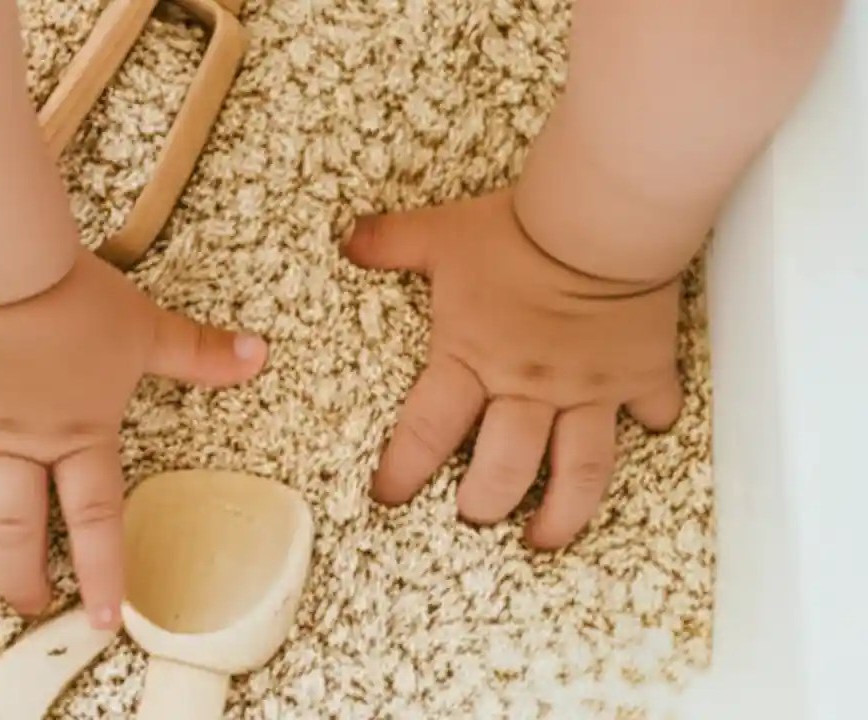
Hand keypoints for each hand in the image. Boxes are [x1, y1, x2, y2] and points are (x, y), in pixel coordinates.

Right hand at [0, 249, 268, 627]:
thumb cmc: (69, 298)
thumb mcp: (145, 327)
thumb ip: (197, 352)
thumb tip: (259, 355)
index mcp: (74, 434)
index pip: (92, 521)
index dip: (101, 574)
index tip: (105, 621)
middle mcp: (13, 445)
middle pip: (12, 531)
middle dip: (18, 578)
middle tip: (27, 602)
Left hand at [342, 189, 683, 549]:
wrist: (601, 222)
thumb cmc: (518, 231)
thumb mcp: (442, 234)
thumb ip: (391, 242)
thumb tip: (348, 241)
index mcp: (473, 361)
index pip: (426, 432)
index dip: (404, 471)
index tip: (388, 497)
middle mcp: (530, 388)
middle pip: (504, 469)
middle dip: (485, 503)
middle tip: (474, 517)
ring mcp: (590, 388)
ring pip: (580, 471)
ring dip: (565, 512)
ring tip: (546, 538)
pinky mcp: (641, 373)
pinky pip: (652, 412)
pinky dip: (654, 424)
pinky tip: (648, 431)